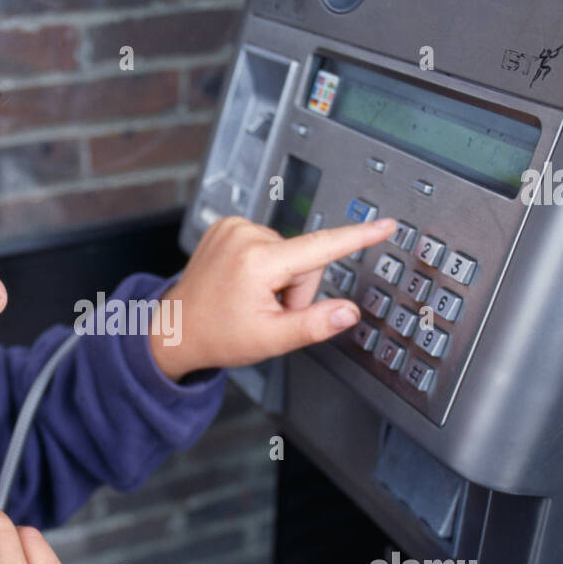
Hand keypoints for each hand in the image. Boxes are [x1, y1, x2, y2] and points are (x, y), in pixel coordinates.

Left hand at [149, 215, 397, 380]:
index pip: (322, 247)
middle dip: (298, 288)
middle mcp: (245, 236)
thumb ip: (314, 324)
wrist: (177, 327)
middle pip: (306, 258)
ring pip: (288, 252)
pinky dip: (264, 265)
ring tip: (252, 299)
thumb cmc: (218, 335)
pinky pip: (268, 243)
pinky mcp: (227, 226)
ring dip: (280, 278)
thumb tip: (348, 312)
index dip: (359, 237)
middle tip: (270, 311)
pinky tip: (244, 283)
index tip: (385, 224)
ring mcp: (233, 228)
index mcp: (258, 262)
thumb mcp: (270, 339)